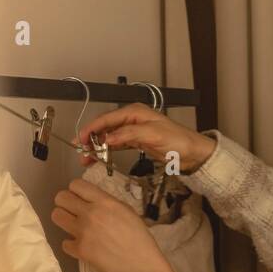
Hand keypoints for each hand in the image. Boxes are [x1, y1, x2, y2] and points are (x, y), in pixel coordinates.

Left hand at [51, 177, 178, 271]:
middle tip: (73, 211)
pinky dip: (72, 245)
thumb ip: (107, 203)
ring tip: (74, 227)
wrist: (141, 265)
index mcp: (105, 202)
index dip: (76, 191)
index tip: (80, 198)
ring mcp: (83, 232)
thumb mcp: (127, 212)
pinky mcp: (79, 250)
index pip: (76, 185)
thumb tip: (91, 200)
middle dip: (65, 203)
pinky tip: (83, 246)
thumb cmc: (139, 238)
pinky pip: (64, 242)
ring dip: (64, 220)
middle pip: (61, 198)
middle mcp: (90, 214)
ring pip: (56, 216)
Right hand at [77, 103, 215, 172]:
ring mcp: (133, 131)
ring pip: (109, 137)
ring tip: (86, 158)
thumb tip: (107, 139)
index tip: (79, 139)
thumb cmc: (177, 140)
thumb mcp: (152, 135)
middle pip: (105, 127)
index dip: (91, 129)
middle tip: (80, 152)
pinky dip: (107, 150)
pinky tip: (100, 157)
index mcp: (134, 112)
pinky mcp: (136, 142)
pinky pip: (117, 144)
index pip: (106, 118)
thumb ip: (128, 135)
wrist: (192, 152)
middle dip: (91, 139)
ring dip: (97, 147)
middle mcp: (131, 119)